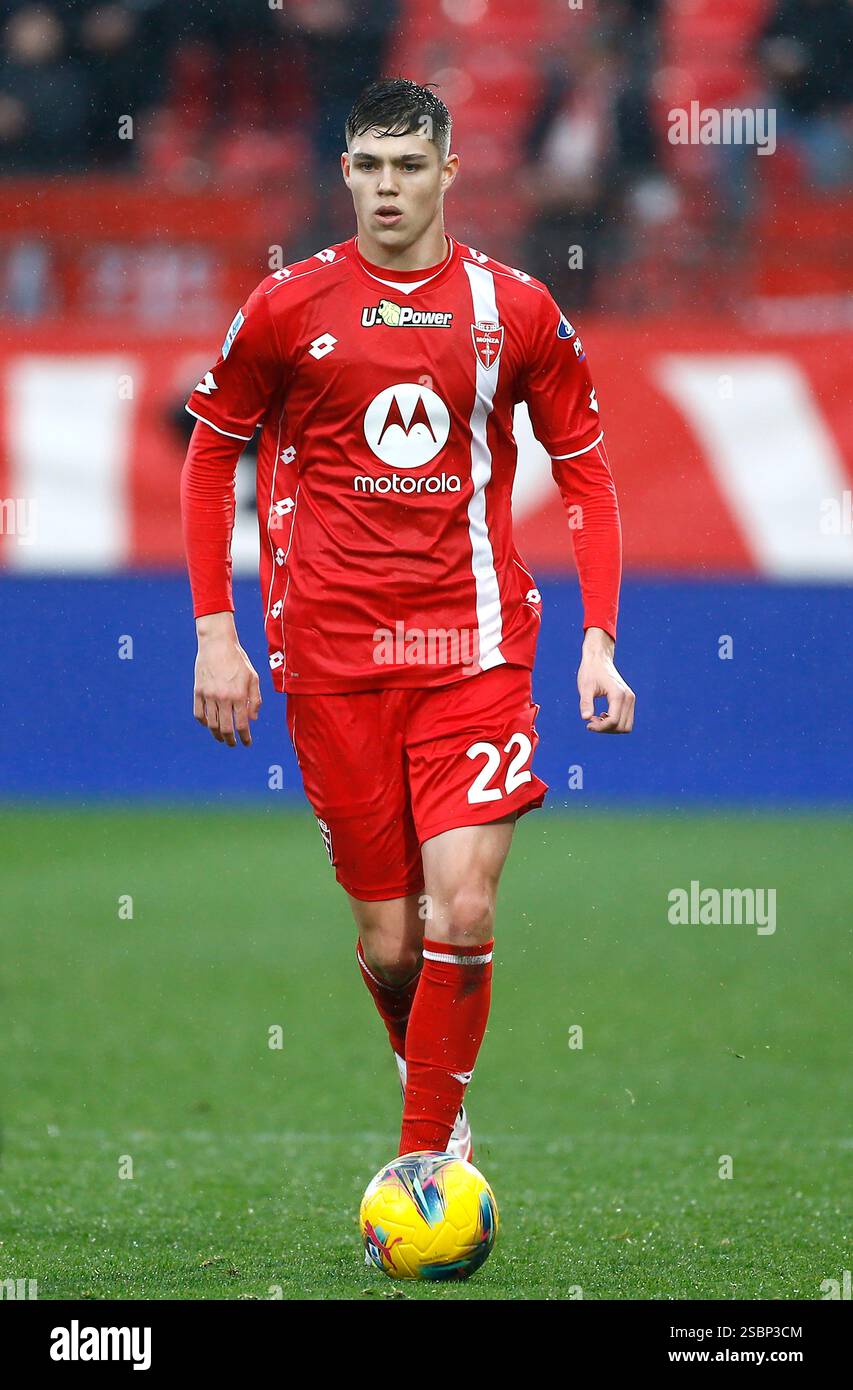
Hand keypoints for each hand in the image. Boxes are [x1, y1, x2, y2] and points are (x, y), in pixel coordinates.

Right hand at [193, 612, 261, 746]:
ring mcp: (208, 695)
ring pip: (211, 724)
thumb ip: (255, 699)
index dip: (245, 737)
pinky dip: (203, 722)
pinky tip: (209, 724)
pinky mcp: (198, 691)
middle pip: (225, 728)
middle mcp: (223, 698)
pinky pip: (198, 714)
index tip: (247, 743)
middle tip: (233, 743)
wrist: (217, 644)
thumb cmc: (238, 660)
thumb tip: (253, 719)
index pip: (242, 724)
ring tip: (222, 737)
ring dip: (217, 734)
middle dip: (230, 740)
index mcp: (239, 695)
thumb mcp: (253, 677)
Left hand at [577, 627, 634, 733]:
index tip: (588, 724)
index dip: (600, 727)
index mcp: (618, 695)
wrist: (599, 658)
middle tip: (591, 722)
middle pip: (622, 727)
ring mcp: (630, 699)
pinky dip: (615, 723)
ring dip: (611, 728)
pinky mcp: (629, 700)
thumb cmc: (590, 671)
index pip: (613, 721)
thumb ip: (586, 703)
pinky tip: (602, 715)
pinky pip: (626, 719)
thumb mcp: (585, 687)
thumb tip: (585, 718)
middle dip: (606, 729)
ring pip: (626, 726)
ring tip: (596, 719)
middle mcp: (628, 698)